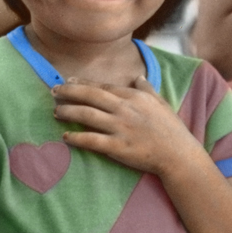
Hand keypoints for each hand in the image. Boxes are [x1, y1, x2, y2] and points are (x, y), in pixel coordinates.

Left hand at [52, 77, 202, 176]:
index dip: (83, 83)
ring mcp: (121, 128)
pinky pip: (91, 140)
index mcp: (135, 97)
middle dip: (69, 92)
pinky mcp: (118, 147)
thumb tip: (138, 77)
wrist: (178, 154)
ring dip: (68, 112)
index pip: (103, 87)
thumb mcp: (161, 103)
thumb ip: (147, 89)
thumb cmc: (171, 129)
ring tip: (55, 112)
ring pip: (87, 115)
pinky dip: (76, 138)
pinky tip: (66, 137)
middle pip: (90, 96)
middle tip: (53, 91)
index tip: (69, 81)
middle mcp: (125, 109)